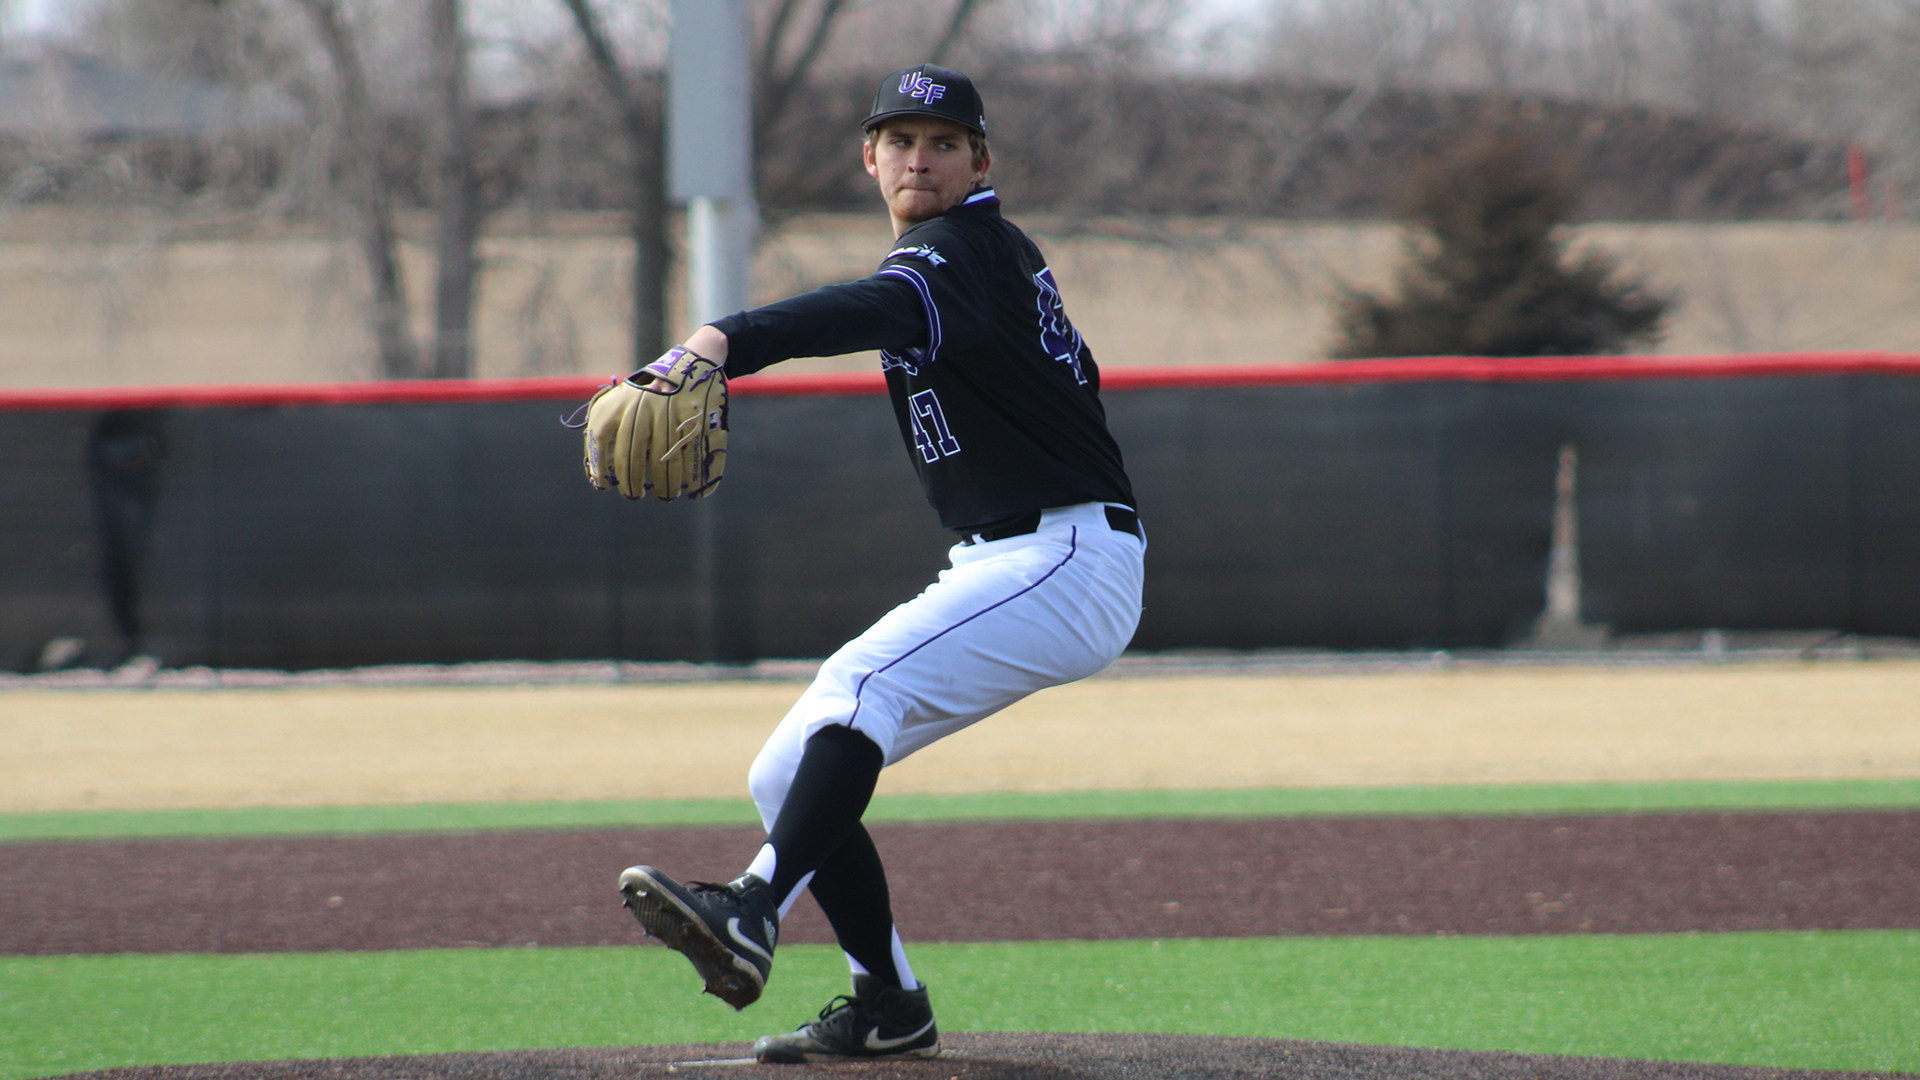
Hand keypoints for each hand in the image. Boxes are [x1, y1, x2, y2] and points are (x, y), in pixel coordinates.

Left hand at [582, 347, 728, 500]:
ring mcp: (671, 415)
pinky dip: (694, 477)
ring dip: (664, 486)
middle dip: (632, 484)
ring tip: (665, 496)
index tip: (603, 485)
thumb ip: (611, 427)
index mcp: (622, 402)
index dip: (598, 466)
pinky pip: (692, 456)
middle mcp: (643, 408)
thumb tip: (599, 469)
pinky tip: (692, 490)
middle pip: (632, 457)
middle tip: (635, 495)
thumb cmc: (654, 391)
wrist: (693, 363)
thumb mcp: (627, 398)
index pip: (601, 437)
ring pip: (662, 462)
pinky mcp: (696, 420)